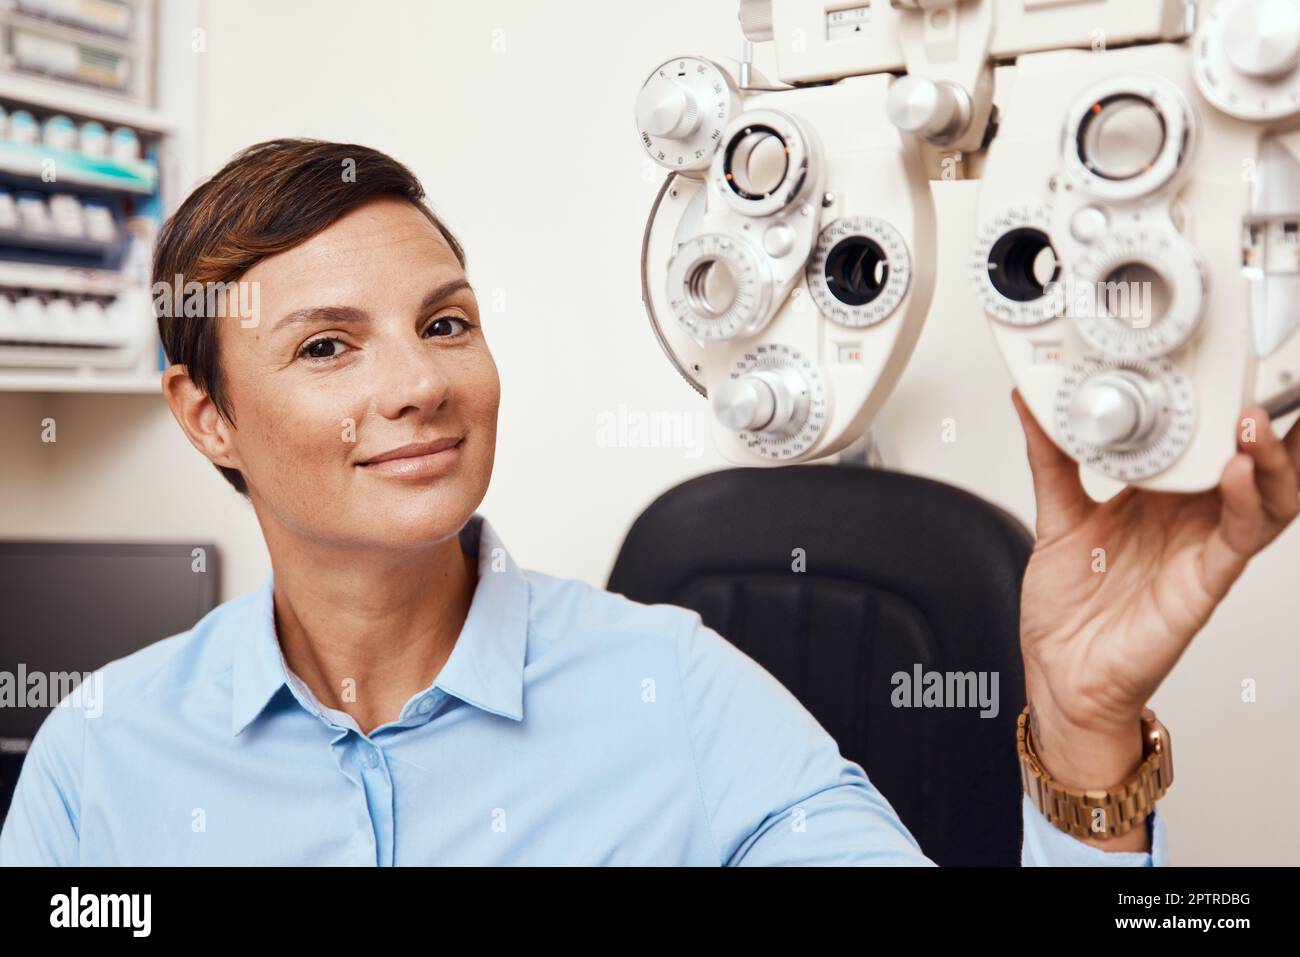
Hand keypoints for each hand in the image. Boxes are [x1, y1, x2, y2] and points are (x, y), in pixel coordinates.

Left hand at [1011, 389, 1299, 821]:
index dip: (1225, 402)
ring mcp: (1203, 549)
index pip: (1206, 440)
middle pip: (1251, 461)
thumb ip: (1051, 459)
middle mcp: (1190, 519)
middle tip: (1263, 377)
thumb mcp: (1057, 518)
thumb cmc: (1070, 609)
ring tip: (1257, 417)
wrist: (1062, 673)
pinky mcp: (1205, 583)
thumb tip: (1032, 404)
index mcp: (1160, 497)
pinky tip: (1238, 471)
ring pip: (1266, 495)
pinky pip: (1240, 538)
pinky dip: (1246, 501)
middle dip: (1268, 420)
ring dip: (1271, 455)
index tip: (1229, 358)